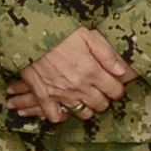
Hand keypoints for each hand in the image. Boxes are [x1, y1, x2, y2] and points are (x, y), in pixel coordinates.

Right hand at [13, 25, 130, 126]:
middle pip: (101, 104)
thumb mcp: (87, 36)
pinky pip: (56, 117)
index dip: (117, 88)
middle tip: (99, 90)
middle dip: (103, 98)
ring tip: (84, 98)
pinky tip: (65, 108)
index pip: (115, 91)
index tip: (113, 84)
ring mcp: (61, 93)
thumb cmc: (59, 33)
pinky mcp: (44, 97)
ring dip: (86, 107)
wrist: (29, 36)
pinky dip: (62, 115)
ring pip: (83, 113)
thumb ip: (107, 54)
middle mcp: (79, 86)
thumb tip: (122, 71)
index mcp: (91, 70)